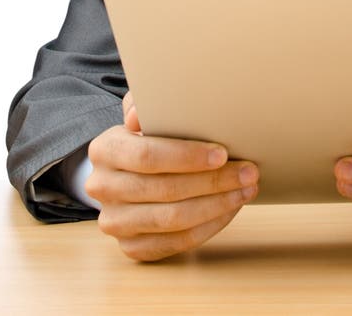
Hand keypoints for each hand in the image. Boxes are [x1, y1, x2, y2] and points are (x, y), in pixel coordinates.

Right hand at [86, 91, 259, 260]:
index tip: (222, 154)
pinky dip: (209, 226)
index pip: (147, 156)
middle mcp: (102, 188)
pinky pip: (176, 243)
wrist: (128, 171)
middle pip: (165, 190)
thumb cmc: (148, 136)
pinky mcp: (131, 247)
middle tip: (249, 172)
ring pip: (173, 220)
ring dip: (217, 205)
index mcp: (104, 150)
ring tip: (246, 189)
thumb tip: (136, 116)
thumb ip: (146, 103)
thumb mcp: (146, 111)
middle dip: (213, 181)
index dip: (187, 156)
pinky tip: (230, 209)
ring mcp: (115, 222)